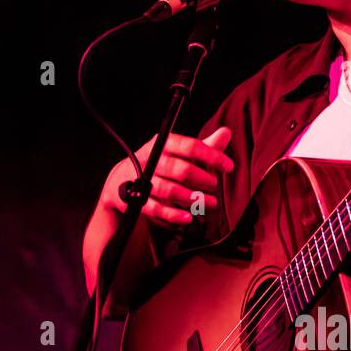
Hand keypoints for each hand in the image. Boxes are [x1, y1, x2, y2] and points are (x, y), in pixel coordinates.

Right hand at [101, 127, 233, 229]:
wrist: (121, 180)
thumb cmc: (159, 165)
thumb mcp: (179, 153)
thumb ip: (203, 147)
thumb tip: (226, 133)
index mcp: (163, 143)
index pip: (190, 146)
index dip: (212, 156)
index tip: (228, 167)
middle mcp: (151, 159)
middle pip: (180, 169)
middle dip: (202, 179)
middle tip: (215, 185)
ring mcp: (142, 180)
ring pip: (169, 190)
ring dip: (192, 198)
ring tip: (209, 203)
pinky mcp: (136, 199)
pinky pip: (156, 209)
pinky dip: (173, 215)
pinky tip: (188, 218)